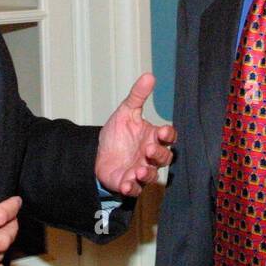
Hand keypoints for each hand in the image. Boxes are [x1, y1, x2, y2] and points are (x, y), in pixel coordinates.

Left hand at [95, 73, 176, 196]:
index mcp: (152, 137)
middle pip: (164, 158)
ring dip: (148, 173)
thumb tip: (149, 75)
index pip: (168, 137)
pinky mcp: (129, 183)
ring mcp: (141, 170)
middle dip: (158, 154)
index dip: (168, 135)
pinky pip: (135, 189)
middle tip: (148, 149)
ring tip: (139, 170)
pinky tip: (127, 184)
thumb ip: (137, 96)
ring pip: (152, 176)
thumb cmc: (118, 134)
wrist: (97, 153)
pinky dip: (132, 188)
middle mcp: (150, 156)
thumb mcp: (126, 112)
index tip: (163, 131)